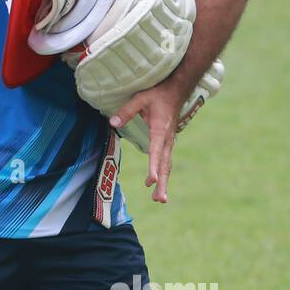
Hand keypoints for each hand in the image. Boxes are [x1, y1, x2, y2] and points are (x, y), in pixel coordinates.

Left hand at [110, 81, 183, 202]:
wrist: (177, 90)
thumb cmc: (158, 93)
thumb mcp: (141, 98)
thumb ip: (127, 111)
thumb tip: (113, 123)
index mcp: (160, 130)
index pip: (156, 151)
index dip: (153, 166)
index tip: (151, 180)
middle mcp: (167, 139)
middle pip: (164, 164)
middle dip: (162, 183)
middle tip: (159, 200)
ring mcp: (169, 141)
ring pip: (166, 165)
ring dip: (163, 182)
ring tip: (159, 199)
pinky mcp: (168, 142)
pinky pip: (165, 160)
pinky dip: (161, 173)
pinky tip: (154, 182)